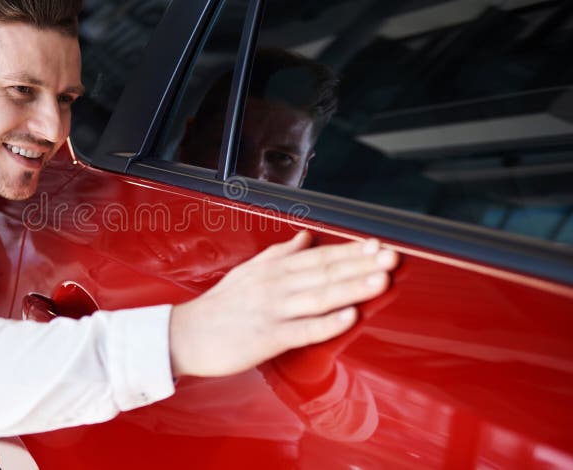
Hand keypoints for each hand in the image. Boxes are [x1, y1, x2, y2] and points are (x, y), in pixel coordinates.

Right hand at [169, 231, 398, 376]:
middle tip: (392, 257)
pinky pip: (302, 331)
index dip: (350, 251)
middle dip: (360, 264)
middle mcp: (275, 287)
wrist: (185, 335)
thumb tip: (306, 238)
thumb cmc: (218, 306)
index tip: (377, 244)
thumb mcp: (247, 271)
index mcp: (272, 271)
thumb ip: (279, 254)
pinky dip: (326, 324)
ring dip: (351, 288)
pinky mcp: (267, 339)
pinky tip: (348, 317)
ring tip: (380, 280)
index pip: (318, 257)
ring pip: (318, 298)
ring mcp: (272, 312)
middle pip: (324, 273)